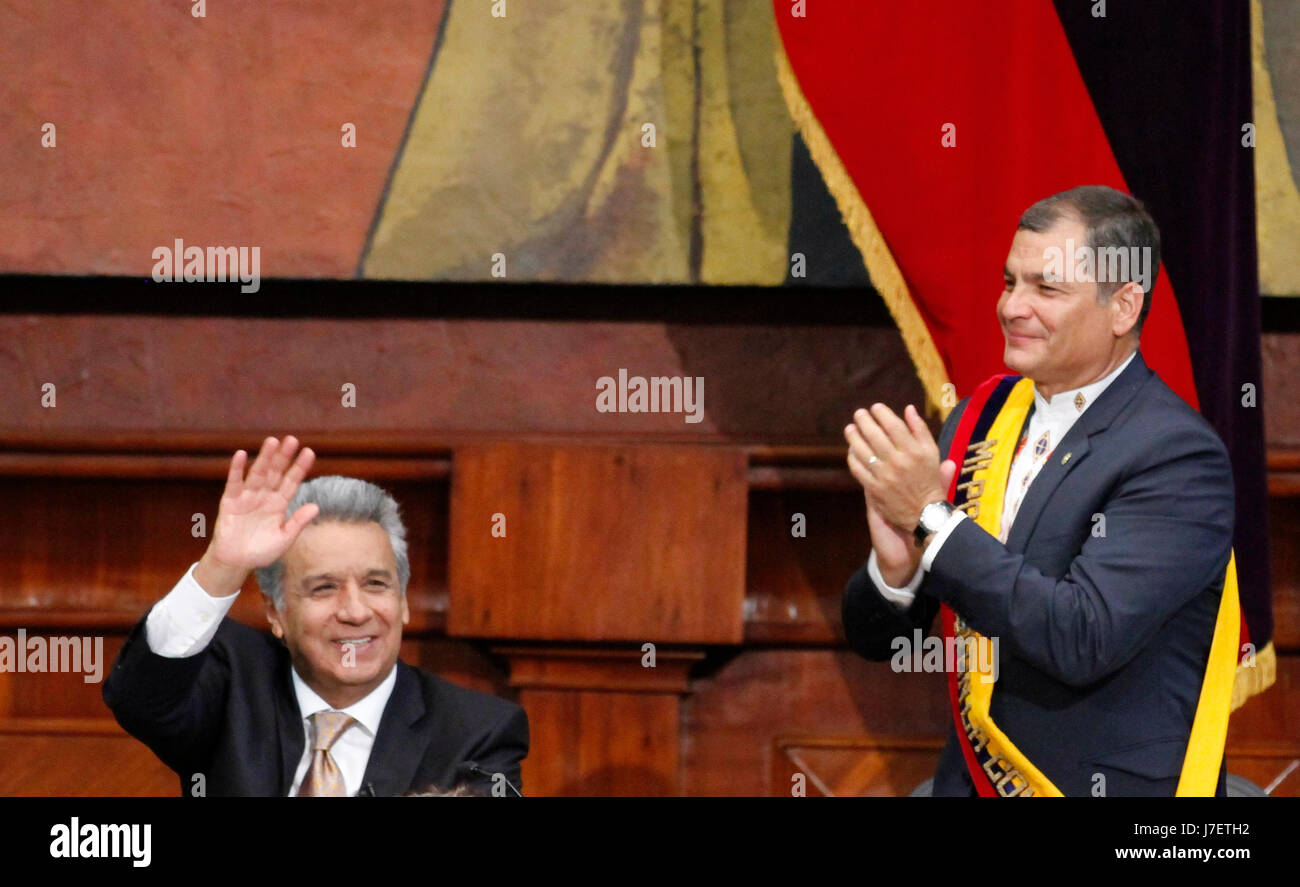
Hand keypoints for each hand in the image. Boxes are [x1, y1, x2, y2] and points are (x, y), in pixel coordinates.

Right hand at [194, 436, 317, 596]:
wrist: (236, 562)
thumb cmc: (262, 551)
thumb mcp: (284, 539)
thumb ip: (298, 523)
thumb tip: (316, 507)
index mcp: (279, 503)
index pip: (292, 482)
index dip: (300, 467)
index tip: (309, 452)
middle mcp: (265, 496)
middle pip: (276, 473)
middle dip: (284, 457)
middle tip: (292, 439)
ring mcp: (248, 497)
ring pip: (258, 474)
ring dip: (264, 458)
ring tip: (272, 441)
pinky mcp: (230, 501)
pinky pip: (234, 483)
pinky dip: (237, 469)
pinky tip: (241, 454)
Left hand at [845, 402, 954, 532]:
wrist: (925, 512)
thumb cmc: (929, 478)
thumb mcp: (931, 452)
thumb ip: (919, 429)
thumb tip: (908, 408)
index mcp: (914, 451)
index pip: (893, 425)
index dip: (882, 413)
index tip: (875, 407)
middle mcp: (898, 462)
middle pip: (875, 435)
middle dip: (864, 421)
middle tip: (859, 413)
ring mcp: (884, 476)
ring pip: (862, 451)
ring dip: (853, 437)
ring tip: (850, 429)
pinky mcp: (874, 488)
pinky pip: (858, 469)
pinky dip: (852, 457)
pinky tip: (851, 450)